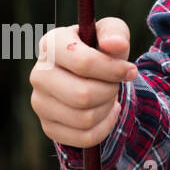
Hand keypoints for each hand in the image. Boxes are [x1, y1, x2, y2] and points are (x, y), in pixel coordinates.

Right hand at [30, 17, 136, 148]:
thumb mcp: (112, 33)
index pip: (84, 63)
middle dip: (110, 90)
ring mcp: (40, 103)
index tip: (130, 70)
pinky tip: (107, 112)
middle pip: (83, 95)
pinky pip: (84, 137)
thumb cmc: (101, 48)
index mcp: (51, 44)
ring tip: (109, 95)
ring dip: (108, 107)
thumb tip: (115, 44)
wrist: (91, 73)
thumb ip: (116, 33)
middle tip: (115, 83)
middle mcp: (39, 74)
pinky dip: (105, 127)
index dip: (113, 70)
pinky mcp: (48, 126)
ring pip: (85, 118)